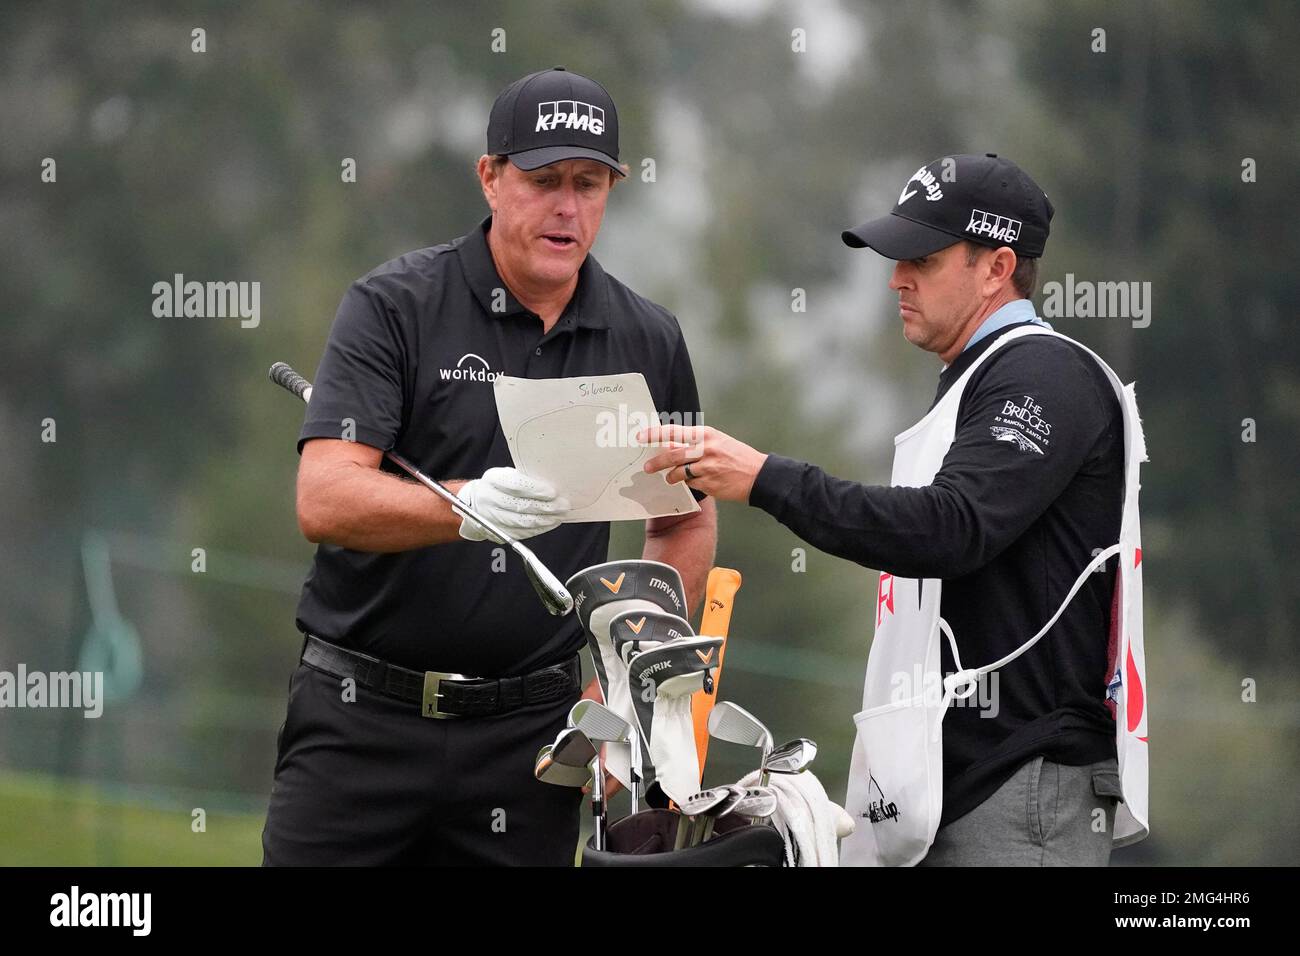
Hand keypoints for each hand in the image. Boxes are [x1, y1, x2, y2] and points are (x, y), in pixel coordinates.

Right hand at [456, 467, 568, 541]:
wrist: (475, 504)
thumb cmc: (498, 487)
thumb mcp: (506, 475)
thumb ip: (524, 478)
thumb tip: (552, 484)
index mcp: (493, 480)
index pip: (515, 485)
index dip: (535, 489)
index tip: (552, 492)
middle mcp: (489, 499)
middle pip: (520, 505)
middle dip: (545, 507)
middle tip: (562, 505)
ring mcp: (491, 518)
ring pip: (521, 521)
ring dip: (544, 520)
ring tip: (559, 516)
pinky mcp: (497, 532)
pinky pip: (520, 533)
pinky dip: (538, 529)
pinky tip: (549, 524)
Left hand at [635, 425, 768, 502]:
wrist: (759, 475)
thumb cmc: (737, 456)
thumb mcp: (717, 441)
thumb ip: (694, 442)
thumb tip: (670, 444)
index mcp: (705, 435)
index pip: (673, 431)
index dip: (654, 434)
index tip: (640, 436)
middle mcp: (705, 449)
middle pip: (672, 454)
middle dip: (656, 462)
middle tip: (647, 467)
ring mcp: (707, 467)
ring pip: (679, 472)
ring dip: (671, 476)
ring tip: (670, 478)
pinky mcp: (709, 484)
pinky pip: (691, 484)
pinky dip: (689, 483)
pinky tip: (696, 482)